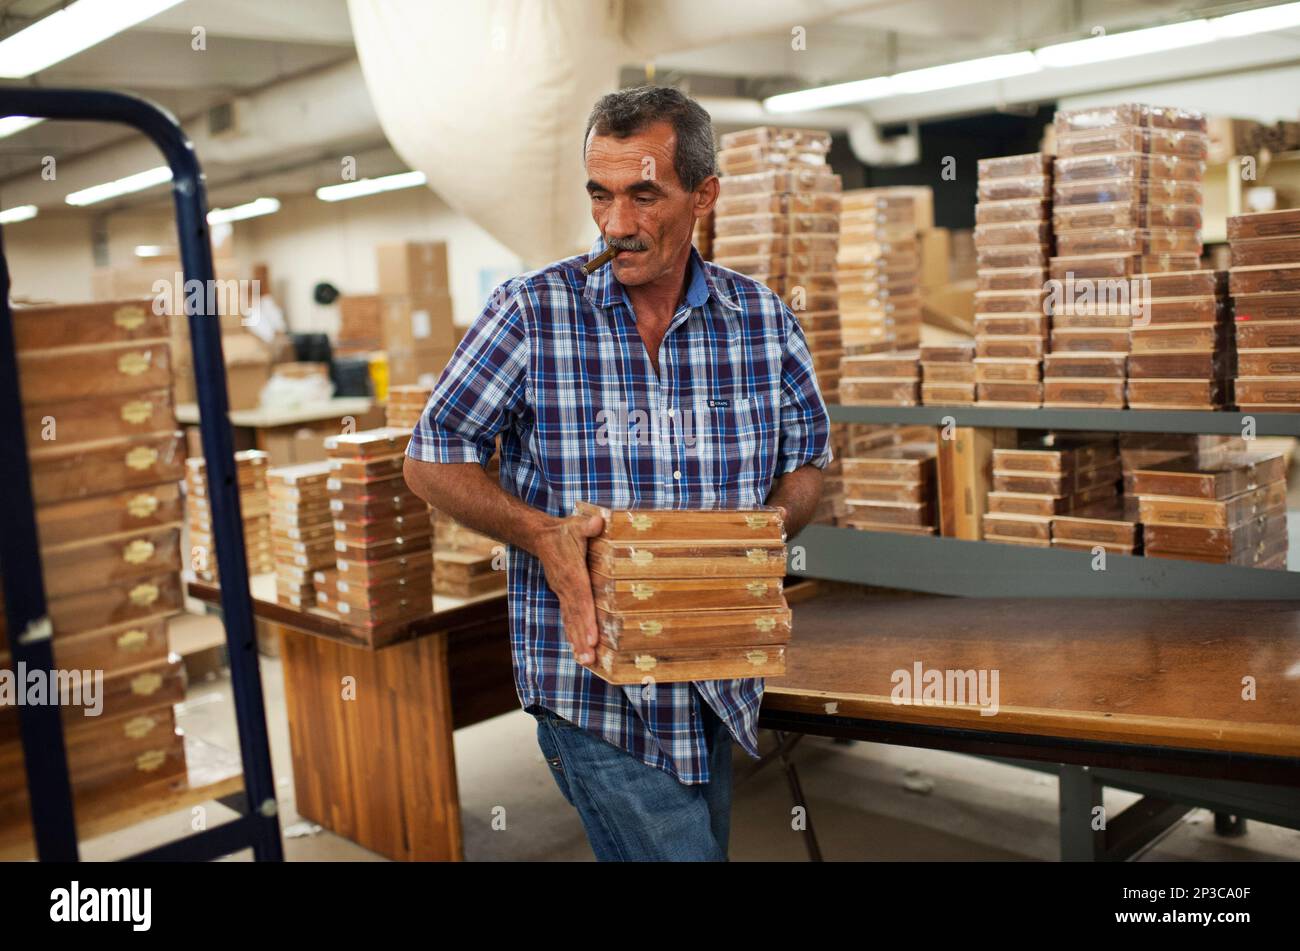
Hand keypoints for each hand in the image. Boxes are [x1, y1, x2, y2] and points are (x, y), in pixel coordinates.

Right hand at [532, 513, 604, 665]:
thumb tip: (597, 522)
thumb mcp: (576, 525)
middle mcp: (566, 588)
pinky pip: (568, 619)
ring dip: (578, 642)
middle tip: (591, 659)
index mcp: (572, 574)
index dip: (588, 619)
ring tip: (586, 662)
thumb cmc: (563, 532)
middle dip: (583, 639)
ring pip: (571, 621)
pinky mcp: (562, 596)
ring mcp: (562, 594)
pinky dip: (573, 635)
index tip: (593, 637)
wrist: (541, 537)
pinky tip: (579, 652)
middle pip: (576, 617)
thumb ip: (587, 526)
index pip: (581, 600)